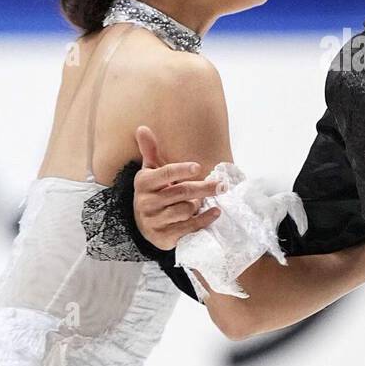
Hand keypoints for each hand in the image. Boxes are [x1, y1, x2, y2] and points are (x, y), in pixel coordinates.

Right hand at [132, 125, 223, 250]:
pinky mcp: (163, 237)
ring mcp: (153, 221)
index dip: (181, 170)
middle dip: (203, 188)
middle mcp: (145, 202)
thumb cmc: (154, 192)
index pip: (164, 173)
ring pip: (185, 210)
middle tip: (222, 185)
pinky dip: (203, 220)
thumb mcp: (150, 172)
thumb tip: (142, 128)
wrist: (145, 224)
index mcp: (144, 182)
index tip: (198, 167)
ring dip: (198, 205)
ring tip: (202, 201)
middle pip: (180, 192)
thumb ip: (150, 151)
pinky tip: (215, 212)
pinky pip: (188, 228)